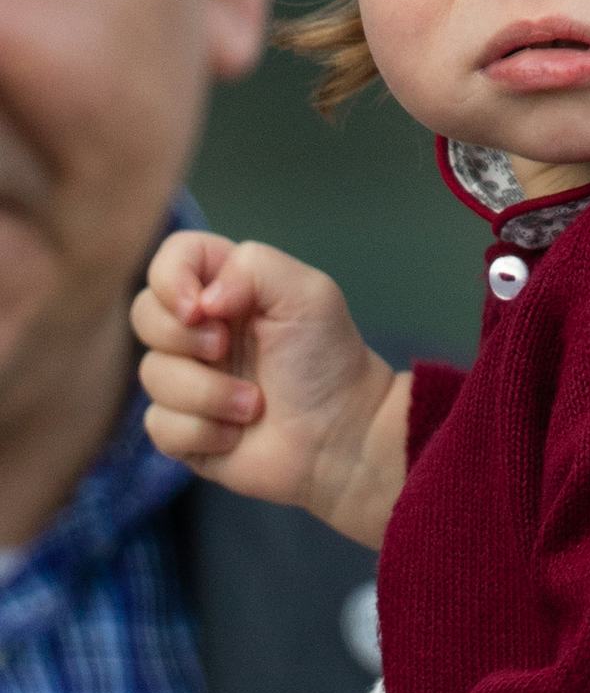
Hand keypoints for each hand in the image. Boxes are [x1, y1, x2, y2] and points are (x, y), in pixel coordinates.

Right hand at [131, 230, 409, 547]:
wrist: (341, 434)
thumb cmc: (328, 358)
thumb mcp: (308, 293)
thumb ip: (254, 269)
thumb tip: (201, 302)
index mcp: (228, 286)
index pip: (173, 257)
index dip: (171, 278)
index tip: (199, 308)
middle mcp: (201, 327)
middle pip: (144, 314)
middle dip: (183, 338)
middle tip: (226, 349)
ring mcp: (189, 377)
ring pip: (151, 374)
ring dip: (208, 393)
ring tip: (254, 404)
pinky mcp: (182, 428)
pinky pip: (158, 424)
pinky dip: (202, 431)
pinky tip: (237, 433)